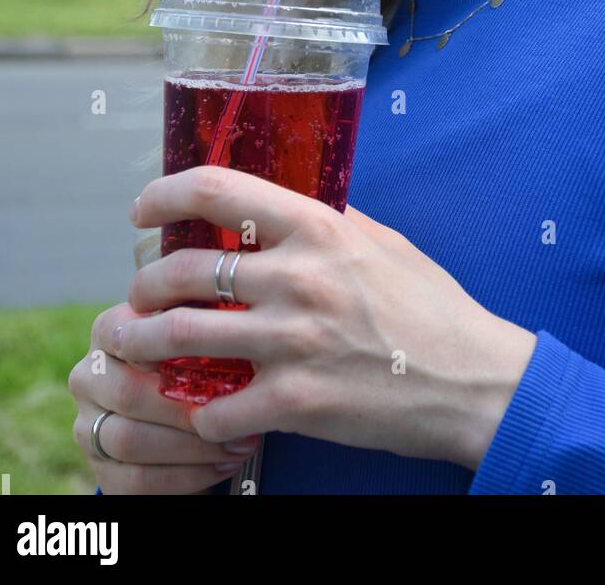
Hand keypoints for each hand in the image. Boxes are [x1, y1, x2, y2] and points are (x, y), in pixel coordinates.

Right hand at [68, 302, 260, 493]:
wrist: (181, 417)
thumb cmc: (197, 361)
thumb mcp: (197, 333)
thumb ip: (205, 316)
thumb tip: (238, 316)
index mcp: (110, 331)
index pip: (127, 333)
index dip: (163, 344)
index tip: (207, 352)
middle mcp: (88, 376)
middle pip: (128, 393)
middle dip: (186, 408)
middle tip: (235, 412)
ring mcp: (87, 426)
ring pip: (130, 440)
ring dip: (191, 447)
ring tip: (236, 442)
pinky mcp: (101, 469)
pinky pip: (137, 480)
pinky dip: (187, 476)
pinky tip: (223, 464)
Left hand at [117, 166, 536, 470]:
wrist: (474, 381)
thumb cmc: (429, 307)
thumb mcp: (381, 242)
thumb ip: (328, 220)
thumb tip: (281, 199)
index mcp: (318, 227)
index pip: (216, 189)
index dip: (163, 195)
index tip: (142, 211)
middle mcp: (298, 278)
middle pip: (181, 271)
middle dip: (142, 287)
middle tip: (135, 300)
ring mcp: (293, 341)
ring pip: (179, 337)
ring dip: (142, 345)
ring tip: (130, 347)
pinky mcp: (295, 401)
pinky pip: (213, 410)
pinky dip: (198, 415)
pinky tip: (202, 413)